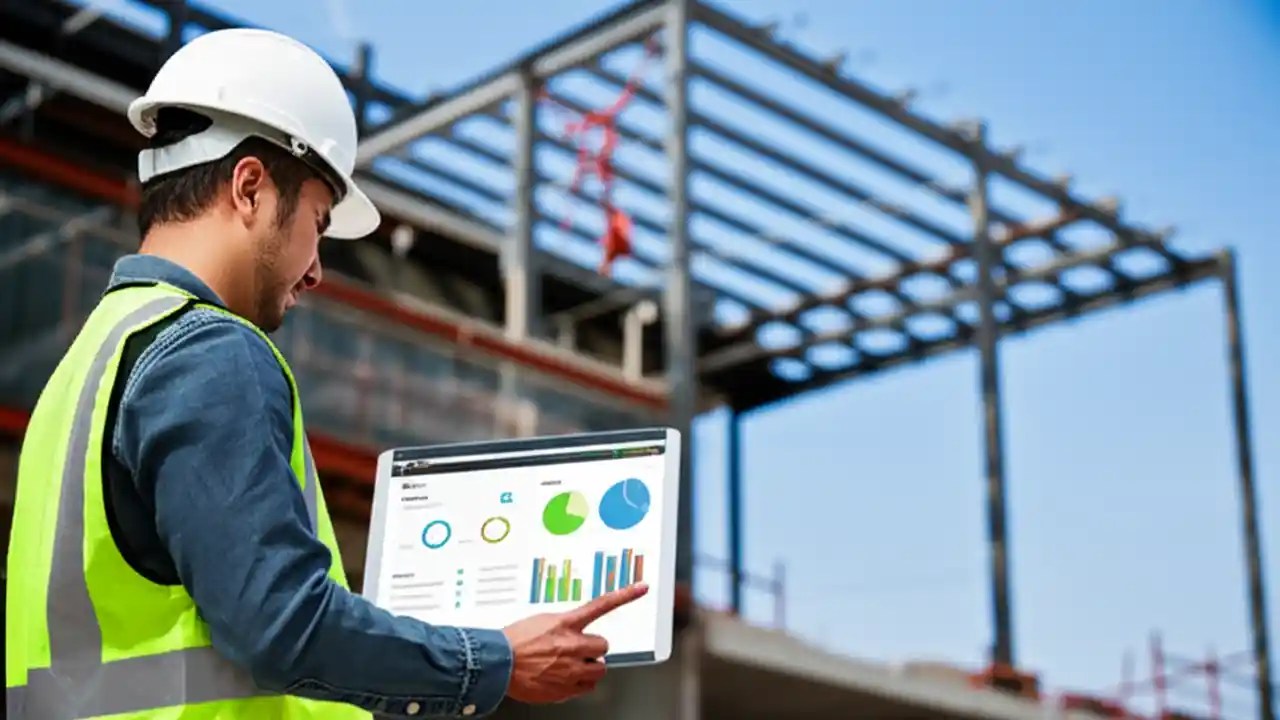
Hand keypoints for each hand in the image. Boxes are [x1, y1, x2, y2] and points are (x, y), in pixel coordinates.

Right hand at [502, 583, 648, 703]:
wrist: (498, 663)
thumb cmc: (513, 642)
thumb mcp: (540, 622)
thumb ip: (561, 626)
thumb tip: (571, 632)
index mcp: (566, 623)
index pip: (601, 605)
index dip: (625, 595)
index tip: (642, 587)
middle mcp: (572, 644)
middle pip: (603, 645)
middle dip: (593, 649)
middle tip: (576, 651)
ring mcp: (571, 668)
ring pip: (599, 669)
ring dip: (589, 667)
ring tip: (570, 666)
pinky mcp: (566, 688)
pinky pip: (586, 688)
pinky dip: (579, 685)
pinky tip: (565, 680)